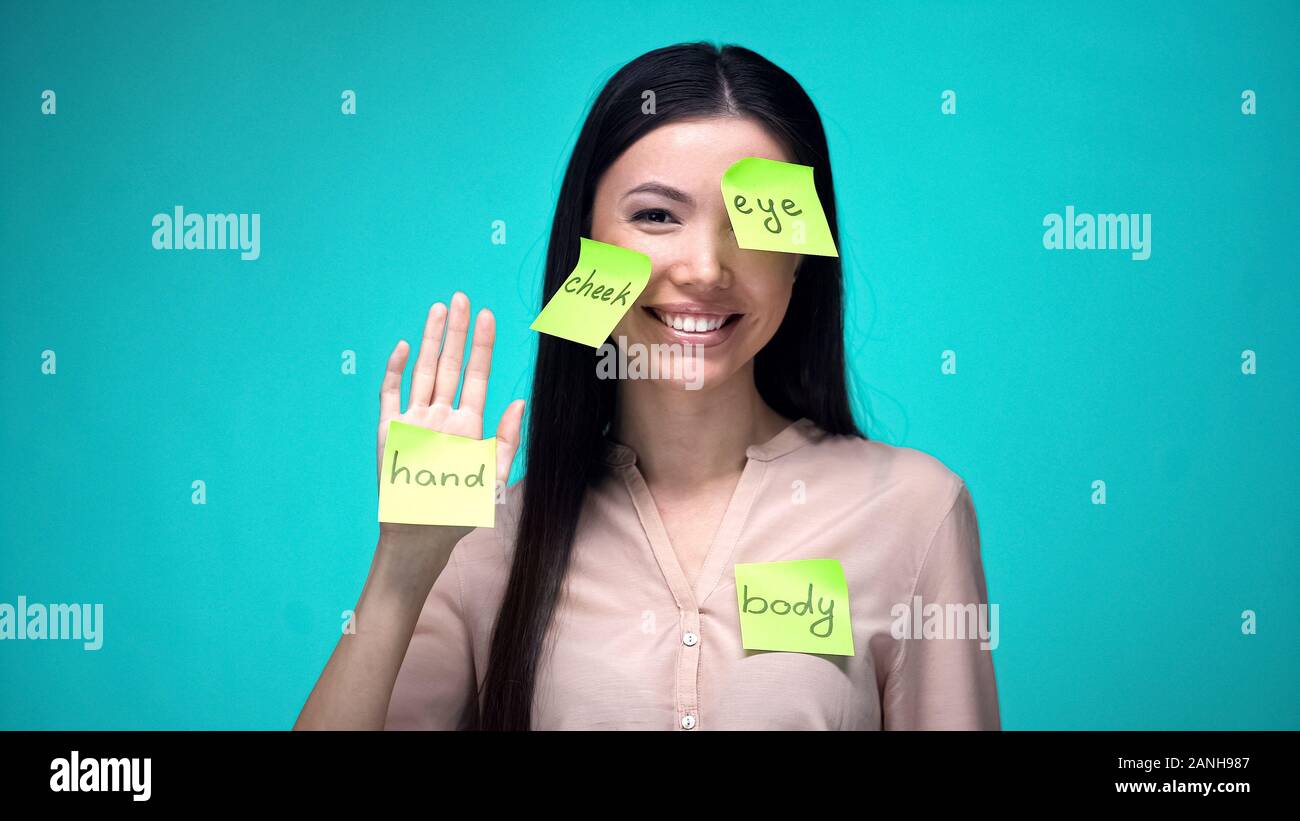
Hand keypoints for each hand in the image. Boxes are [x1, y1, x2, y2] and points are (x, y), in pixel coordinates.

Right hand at [377, 292, 524, 540]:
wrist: (421, 535)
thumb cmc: (459, 510)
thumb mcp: (493, 477)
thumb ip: (507, 440)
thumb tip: (519, 401)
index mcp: (468, 424)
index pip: (477, 376)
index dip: (482, 346)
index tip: (488, 316)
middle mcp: (441, 416)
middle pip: (449, 364)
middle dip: (455, 331)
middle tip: (461, 297)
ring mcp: (415, 420)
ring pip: (423, 371)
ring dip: (429, 340)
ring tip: (438, 309)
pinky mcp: (390, 430)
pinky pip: (391, 394)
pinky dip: (395, 370)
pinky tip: (403, 347)